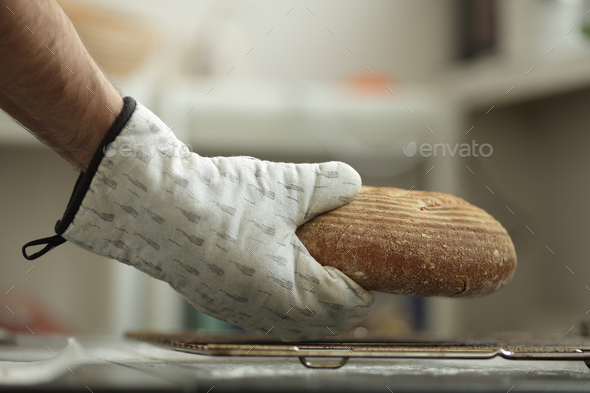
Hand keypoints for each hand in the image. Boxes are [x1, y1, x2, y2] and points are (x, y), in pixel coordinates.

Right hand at [27, 98, 373, 339]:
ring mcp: (236, 311)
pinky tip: (281, 271)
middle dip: (342, 298)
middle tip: (349, 268)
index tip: (370, 266)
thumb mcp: (285, 185)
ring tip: (319, 270)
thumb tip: (352, 184)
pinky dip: (284, 301)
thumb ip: (328, 185)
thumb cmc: (218, 198)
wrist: (150, 202)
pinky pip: (263, 314)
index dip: (365, 285)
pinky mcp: (215, 301)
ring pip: (291, 322)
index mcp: (287, 292)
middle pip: (322, 322)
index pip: (346, 304)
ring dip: (313, 303)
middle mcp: (262, 312)